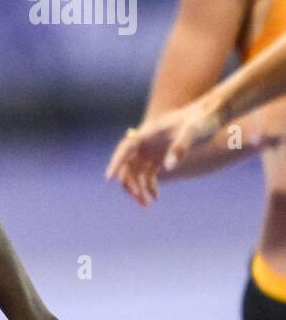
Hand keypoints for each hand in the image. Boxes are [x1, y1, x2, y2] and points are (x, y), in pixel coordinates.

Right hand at [105, 98, 220, 205]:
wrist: (210, 115)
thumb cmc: (201, 121)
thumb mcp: (193, 132)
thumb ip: (180, 148)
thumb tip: (168, 168)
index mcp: (147, 133)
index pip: (125, 149)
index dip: (115, 164)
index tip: (108, 179)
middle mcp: (144, 143)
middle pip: (128, 165)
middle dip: (131, 184)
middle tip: (141, 200)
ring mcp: (150, 150)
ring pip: (136, 172)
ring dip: (138, 189)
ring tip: (146, 205)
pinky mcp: (159, 157)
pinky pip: (148, 174)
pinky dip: (149, 186)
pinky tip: (156, 197)